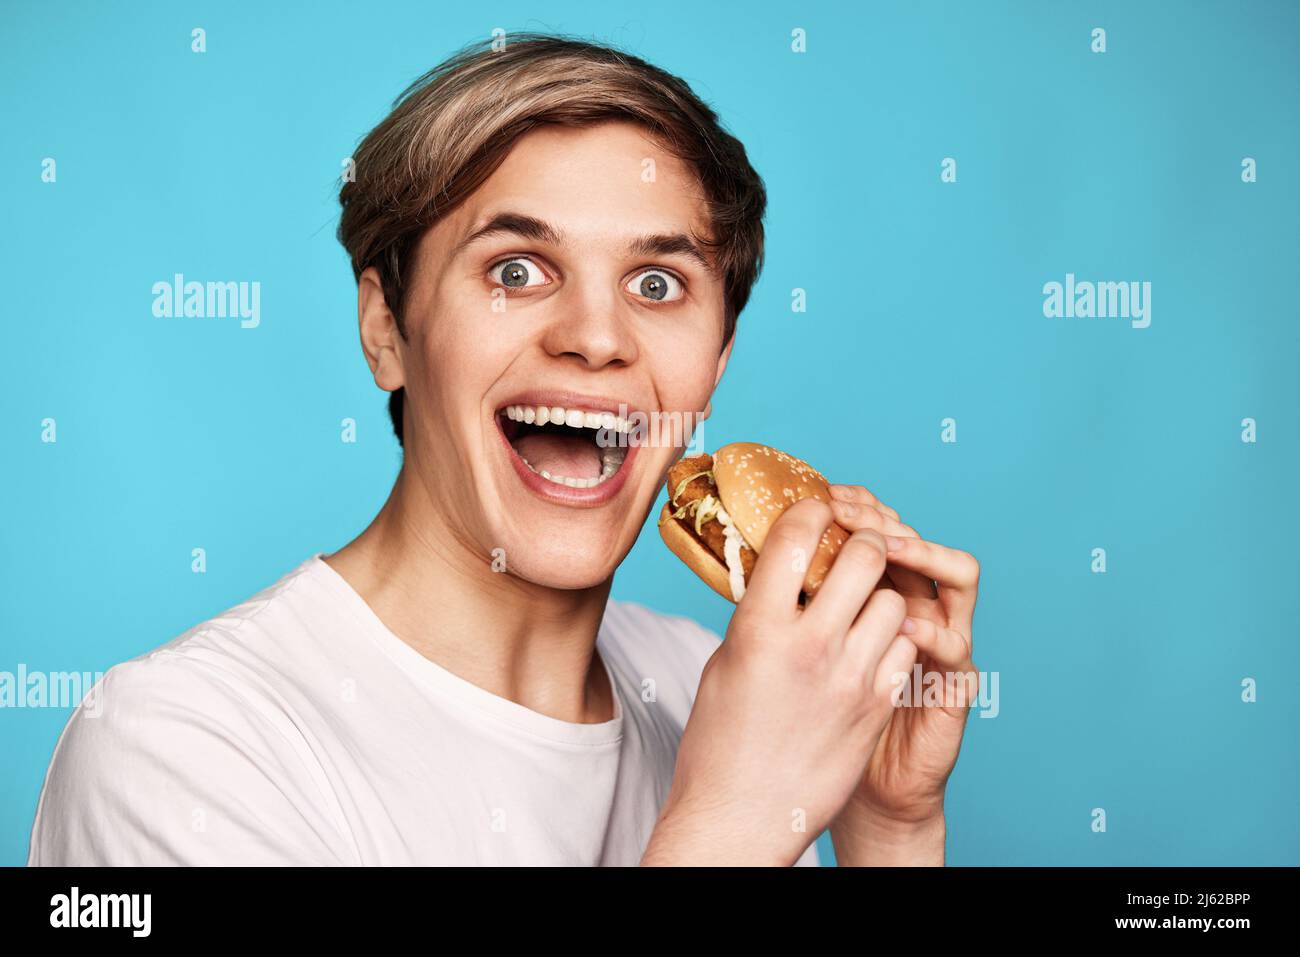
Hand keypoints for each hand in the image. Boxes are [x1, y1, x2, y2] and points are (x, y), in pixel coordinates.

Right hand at [642, 497, 918, 865]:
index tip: (815, 509)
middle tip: (855, 549)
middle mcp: (811, 645)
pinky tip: (870, 648)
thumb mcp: (726, 661)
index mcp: (760, 627)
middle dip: (864, 544)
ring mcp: (851, 677)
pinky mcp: (877, 707)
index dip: (812, 510)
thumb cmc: (720, 741)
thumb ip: (758, 613)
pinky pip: (903, 648)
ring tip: (862, 606)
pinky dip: (892, 639)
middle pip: (866, 557)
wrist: (742, 814)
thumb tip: (779, 575)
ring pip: (894, 601)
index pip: (799, 537)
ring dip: (881, 595)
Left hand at [824, 484, 979, 863]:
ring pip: (958, 575)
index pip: (877, 527)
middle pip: (916, 538)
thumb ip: (787, 605)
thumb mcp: (790, 652)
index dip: (856, 505)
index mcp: (873, 595)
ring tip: (886, 548)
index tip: (824, 494)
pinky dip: (934, 630)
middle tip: (850, 513)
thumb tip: (739, 555)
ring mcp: (941, 643)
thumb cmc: (808, 720)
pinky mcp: (954, 687)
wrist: (849, 791)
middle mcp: (914, 607)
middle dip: (884, 519)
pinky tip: (906, 623)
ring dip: (922, 554)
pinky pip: (957, 648)